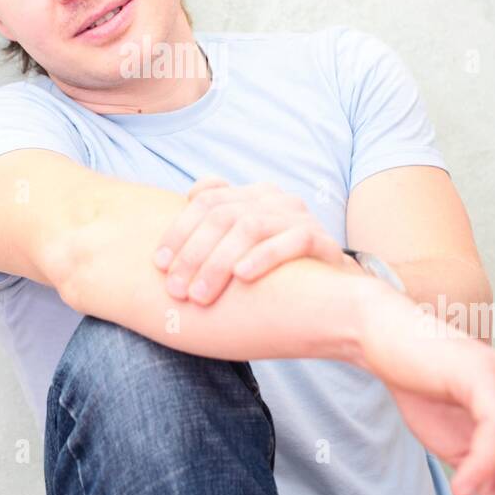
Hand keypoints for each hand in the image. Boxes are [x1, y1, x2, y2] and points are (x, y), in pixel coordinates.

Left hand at [153, 175, 349, 304]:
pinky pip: (293, 241)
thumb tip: (162, 255)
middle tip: (175, 289)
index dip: (178, 230)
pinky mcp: (322, 239)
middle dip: (193, 253)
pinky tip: (243, 277)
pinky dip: (264, 257)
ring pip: (251, 226)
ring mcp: (299, 216)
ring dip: (218, 262)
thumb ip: (211, 242)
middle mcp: (274, 199)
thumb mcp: (238, 255)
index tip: (159, 264)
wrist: (336, 298)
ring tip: (200, 294)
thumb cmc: (275, 279)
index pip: (206, 199)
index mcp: (251, 195)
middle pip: (222, 214)